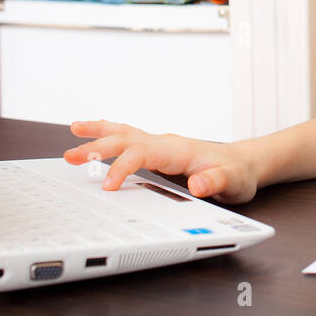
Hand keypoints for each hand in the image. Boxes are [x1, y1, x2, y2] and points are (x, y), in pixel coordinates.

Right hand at [63, 119, 259, 203]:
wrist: (245, 164)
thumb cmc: (238, 174)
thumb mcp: (233, 183)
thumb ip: (216, 182)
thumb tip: (197, 184)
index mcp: (177, 150)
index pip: (142, 154)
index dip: (122, 168)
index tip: (107, 186)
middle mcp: (166, 143)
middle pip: (126, 139)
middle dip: (97, 146)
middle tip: (70, 156)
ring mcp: (161, 144)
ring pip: (125, 133)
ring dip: (99, 133)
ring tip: (74, 129)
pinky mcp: (159, 150)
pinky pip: (130, 137)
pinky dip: (110, 133)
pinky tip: (96, 133)